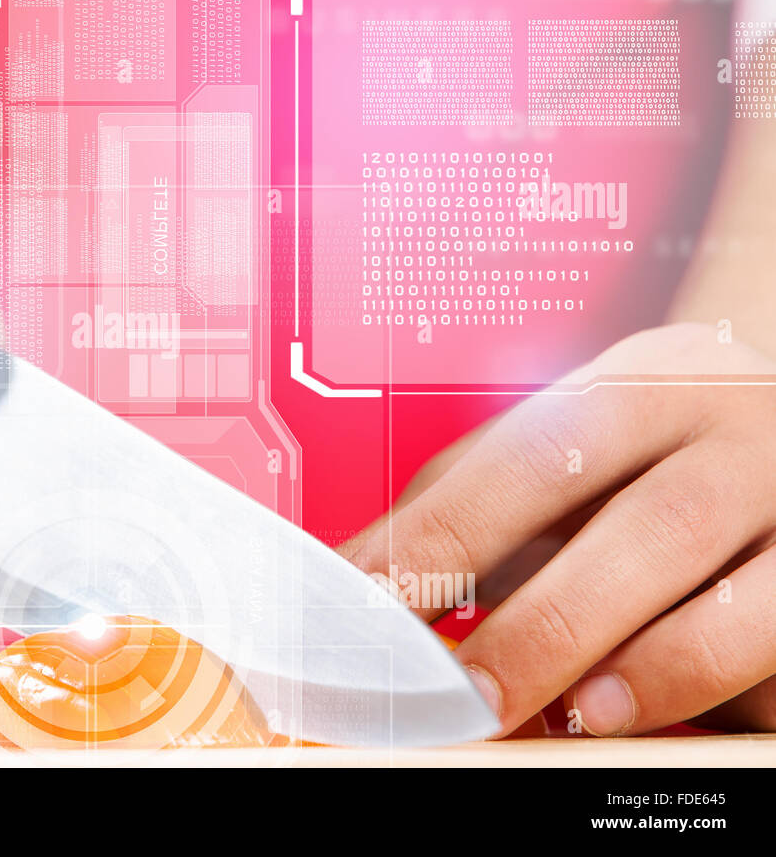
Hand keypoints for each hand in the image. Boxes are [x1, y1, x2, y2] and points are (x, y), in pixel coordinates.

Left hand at [342, 323, 775, 736]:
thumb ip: (475, 499)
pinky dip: (720, 690)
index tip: (367, 610)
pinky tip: (667, 717)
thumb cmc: (653, 458)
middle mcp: (732, 427)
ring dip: (647, 671)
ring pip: (734, 597)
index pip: (527, 458)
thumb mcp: (572, 451)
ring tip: (574, 716)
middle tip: (466, 697)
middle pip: (641, 525)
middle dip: (542, 624)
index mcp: (642, 383)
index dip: (439, 540)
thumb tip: (366, 576)